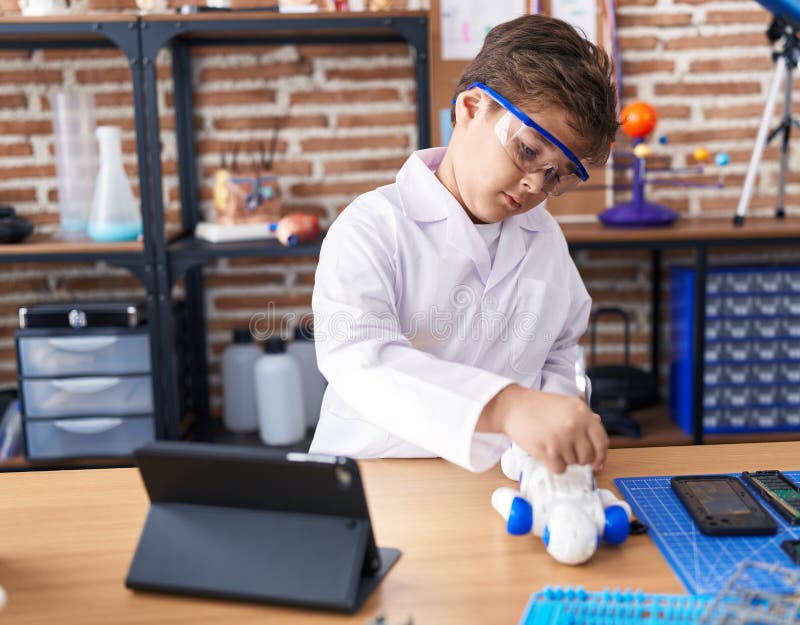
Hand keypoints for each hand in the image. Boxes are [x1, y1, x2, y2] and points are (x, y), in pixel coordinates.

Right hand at [478, 384, 607, 473]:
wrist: (512, 407)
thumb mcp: (567, 405)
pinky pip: (560, 469)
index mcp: (582, 413)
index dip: (601, 455)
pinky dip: (554, 465)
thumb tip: (599, 437)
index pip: (602, 441)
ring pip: (574, 463)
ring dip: (564, 459)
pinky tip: (546, 453)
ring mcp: (562, 440)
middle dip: (580, 458)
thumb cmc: (537, 406)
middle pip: (589, 456)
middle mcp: (575, 426)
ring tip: (552, 445)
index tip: (597, 462)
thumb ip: (585, 419)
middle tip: (568, 452)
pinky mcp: (548, 452)